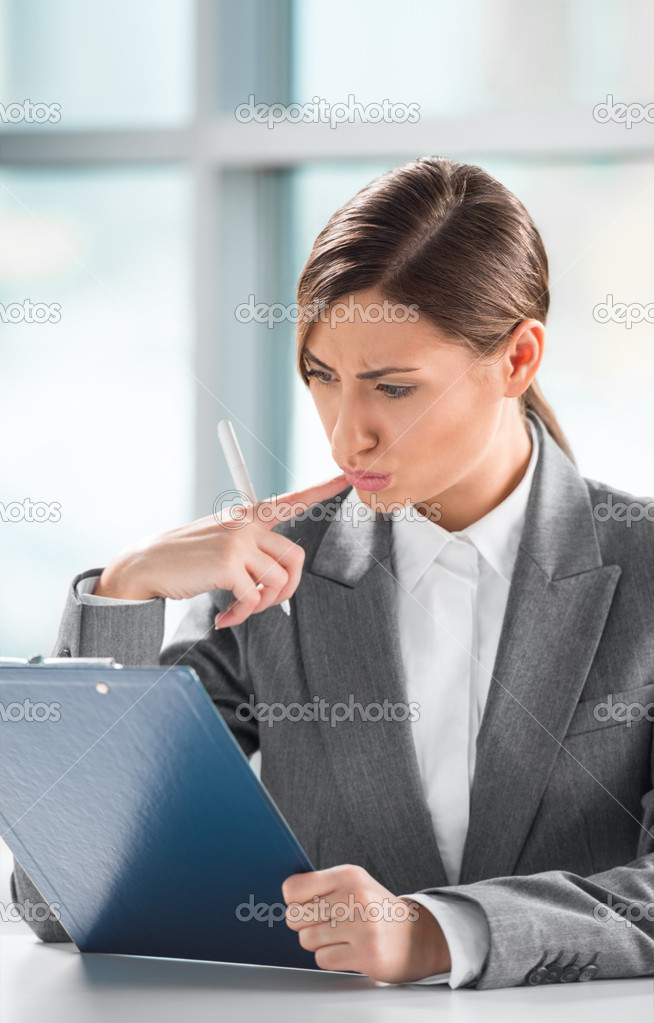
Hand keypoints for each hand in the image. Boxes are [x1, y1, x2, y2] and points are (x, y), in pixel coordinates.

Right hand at [94, 474, 347, 622]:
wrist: (147, 564)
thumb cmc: (186, 558)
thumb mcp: (221, 541)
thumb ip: (251, 551)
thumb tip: (277, 585)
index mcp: (248, 516)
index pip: (291, 501)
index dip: (321, 490)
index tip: (345, 477)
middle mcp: (246, 524)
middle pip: (295, 558)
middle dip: (286, 591)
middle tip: (262, 605)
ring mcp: (238, 542)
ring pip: (277, 582)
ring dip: (259, 607)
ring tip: (238, 612)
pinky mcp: (227, 564)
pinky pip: (254, 598)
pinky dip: (242, 614)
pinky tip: (224, 617)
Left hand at [282, 864, 450, 983]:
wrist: (416, 936)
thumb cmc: (375, 909)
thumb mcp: (354, 884)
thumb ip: (322, 886)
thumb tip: (284, 895)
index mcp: (349, 875)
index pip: (294, 887)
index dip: (292, 900)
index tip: (303, 903)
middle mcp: (356, 897)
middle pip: (296, 916)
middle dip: (303, 923)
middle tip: (320, 922)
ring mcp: (362, 927)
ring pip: (307, 940)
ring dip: (317, 942)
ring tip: (337, 935)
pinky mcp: (366, 955)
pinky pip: (323, 959)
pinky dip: (330, 957)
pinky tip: (347, 949)